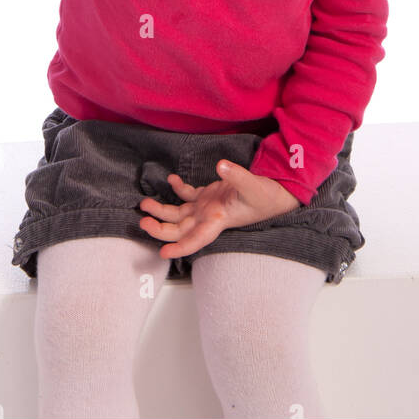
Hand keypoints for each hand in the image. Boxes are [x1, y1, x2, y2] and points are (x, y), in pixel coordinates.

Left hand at [138, 160, 301, 260]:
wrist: (276, 193)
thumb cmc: (267, 196)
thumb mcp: (254, 186)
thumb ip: (237, 176)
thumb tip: (221, 166)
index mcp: (218, 219)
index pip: (196, 239)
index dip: (179, 248)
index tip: (162, 252)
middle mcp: (209, 217)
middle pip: (179, 230)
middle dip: (160, 228)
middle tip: (142, 222)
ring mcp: (207, 207)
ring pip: (178, 215)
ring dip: (161, 211)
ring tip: (145, 204)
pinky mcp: (209, 196)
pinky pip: (188, 196)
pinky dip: (177, 189)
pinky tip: (171, 179)